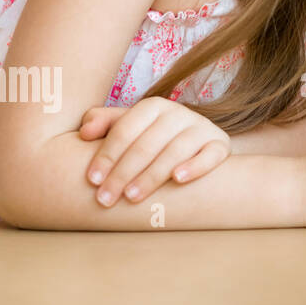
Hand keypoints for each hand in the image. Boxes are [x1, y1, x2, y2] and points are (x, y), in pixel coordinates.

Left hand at [79, 97, 231, 206]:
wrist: (196, 142)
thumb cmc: (150, 138)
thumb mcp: (126, 125)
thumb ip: (102, 123)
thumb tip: (84, 133)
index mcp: (153, 106)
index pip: (126, 129)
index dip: (107, 154)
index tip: (92, 180)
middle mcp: (179, 113)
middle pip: (148, 143)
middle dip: (123, 172)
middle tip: (106, 198)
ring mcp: (202, 128)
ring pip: (176, 151)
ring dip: (152, 175)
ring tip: (132, 197)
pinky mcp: (220, 144)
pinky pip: (211, 155)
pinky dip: (196, 166)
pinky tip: (178, 179)